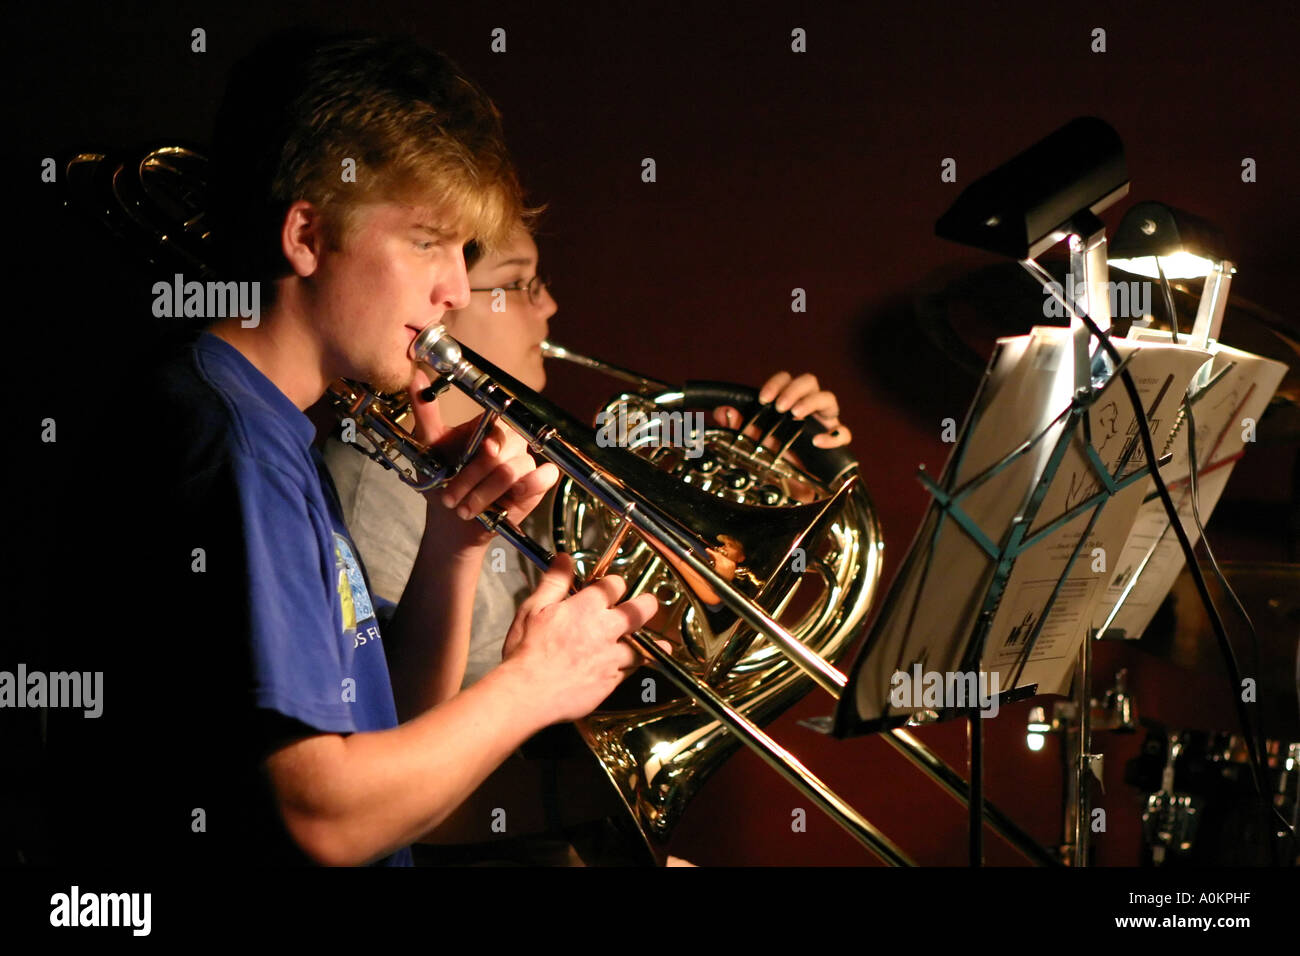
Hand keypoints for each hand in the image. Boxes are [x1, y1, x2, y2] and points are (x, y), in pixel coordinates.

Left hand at [407, 368, 558, 545]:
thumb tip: (416, 377)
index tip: (483, 451)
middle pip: (505, 448)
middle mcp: (509, 442)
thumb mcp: (427, 447)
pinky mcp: (536, 484)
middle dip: (474, 477)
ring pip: (514, 470)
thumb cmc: (440, 483)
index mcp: (487, 428)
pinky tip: (509, 501)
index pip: (500, 420)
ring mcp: (524, 462)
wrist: (450, 522)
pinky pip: (545, 477)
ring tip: (465, 509)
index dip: (492, 438)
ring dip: (485, 493)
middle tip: (451, 496)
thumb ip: (425, 412)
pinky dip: (530, 486)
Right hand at [500, 554, 659, 724]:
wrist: (527, 693)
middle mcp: (604, 630)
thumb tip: (564, 560)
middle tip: (647, 605)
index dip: (615, 583)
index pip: (614, 585)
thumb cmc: (526, 653)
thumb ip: (554, 582)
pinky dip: (637, 665)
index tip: (613, 587)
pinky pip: (633, 670)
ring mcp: (611, 657)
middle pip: (640, 610)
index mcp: (586, 608)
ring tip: (659, 642)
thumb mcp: (532, 608)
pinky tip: (638, 665)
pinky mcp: (612, 681)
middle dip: (646, 604)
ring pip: (643, 644)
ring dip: (651, 641)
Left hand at [713, 371, 850, 448]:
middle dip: (794, 389)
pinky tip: (818, 442)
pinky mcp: (835, 444)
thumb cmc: (775, 460)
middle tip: (780, 406)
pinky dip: (832, 435)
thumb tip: (723, 412)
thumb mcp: (752, 443)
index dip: (777, 383)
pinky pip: (843, 434)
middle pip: (809, 382)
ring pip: (829, 399)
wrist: (789, 489)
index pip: (787, 381)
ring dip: (811, 402)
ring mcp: (824, 424)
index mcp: (789, 404)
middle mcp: (809, 410)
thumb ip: (737, 426)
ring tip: (796, 414)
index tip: (764, 398)